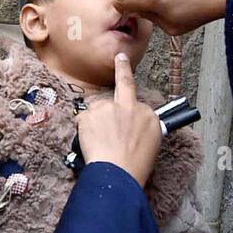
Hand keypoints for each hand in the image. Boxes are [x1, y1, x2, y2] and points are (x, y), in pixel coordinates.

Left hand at [76, 52, 160, 185]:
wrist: (118, 174)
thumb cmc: (134, 168)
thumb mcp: (150, 147)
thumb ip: (140, 130)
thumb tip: (131, 129)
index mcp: (149, 117)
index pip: (139, 106)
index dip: (130, 111)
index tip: (130, 105)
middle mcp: (131, 107)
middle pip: (126, 83)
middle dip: (123, 68)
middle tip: (120, 58)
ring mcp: (110, 108)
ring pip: (98, 110)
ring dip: (95, 123)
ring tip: (98, 144)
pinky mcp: (91, 114)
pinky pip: (82, 120)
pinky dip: (83, 130)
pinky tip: (90, 143)